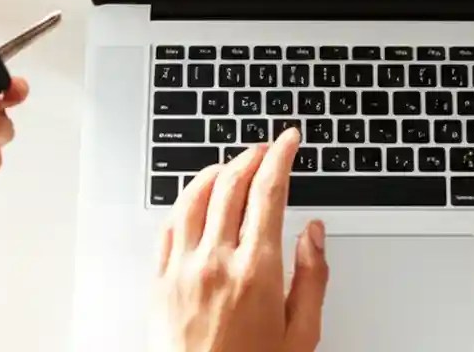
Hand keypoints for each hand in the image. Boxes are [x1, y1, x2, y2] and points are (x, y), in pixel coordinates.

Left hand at [152, 129, 328, 351]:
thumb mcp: (303, 334)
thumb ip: (313, 277)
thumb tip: (314, 233)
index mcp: (256, 272)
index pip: (269, 192)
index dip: (281, 157)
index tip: (289, 141)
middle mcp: (216, 262)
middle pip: (231, 184)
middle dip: (251, 156)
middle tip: (266, 148)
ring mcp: (182, 270)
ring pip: (195, 197)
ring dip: (216, 170)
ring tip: (232, 163)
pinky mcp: (159, 282)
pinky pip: (169, 226)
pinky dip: (185, 201)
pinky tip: (196, 198)